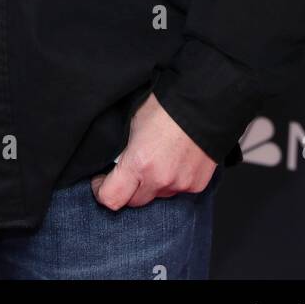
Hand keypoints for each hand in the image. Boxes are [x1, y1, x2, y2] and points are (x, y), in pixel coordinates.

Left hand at [90, 93, 216, 208]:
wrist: (204, 102)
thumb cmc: (167, 105)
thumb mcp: (134, 122)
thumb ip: (124, 150)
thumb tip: (116, 162)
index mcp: (139, 163)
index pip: (111, 198)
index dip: (101, 191)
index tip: (100, 182)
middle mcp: (159, 180)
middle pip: (134, 202)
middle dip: (127, 189)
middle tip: (128, 170)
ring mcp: (180, 184)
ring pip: (157, 196)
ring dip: (152, 184)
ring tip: (156, 160)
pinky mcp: (197, 185)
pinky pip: (177, 191)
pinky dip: (172, 181)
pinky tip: (174, 161)